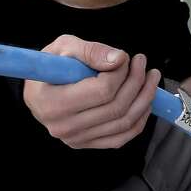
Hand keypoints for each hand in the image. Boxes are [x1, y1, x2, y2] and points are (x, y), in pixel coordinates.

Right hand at [23, 35, 159, 149]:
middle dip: (137, 81)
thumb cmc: (51, 65)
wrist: (39, 89)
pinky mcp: (87, 144)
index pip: (102, 91)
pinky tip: (144, 99)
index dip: (121, 72)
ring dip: (145, 98)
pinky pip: (122, 137)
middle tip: (142, 62)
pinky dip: (140, 118)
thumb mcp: (64, 47)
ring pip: (124, 122)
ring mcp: (76, 139)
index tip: (125, 57)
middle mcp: (64, 127)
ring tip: (150, 77)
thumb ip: (91, 50)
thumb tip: (118, 59)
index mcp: (53, 103)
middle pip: (116, 107)